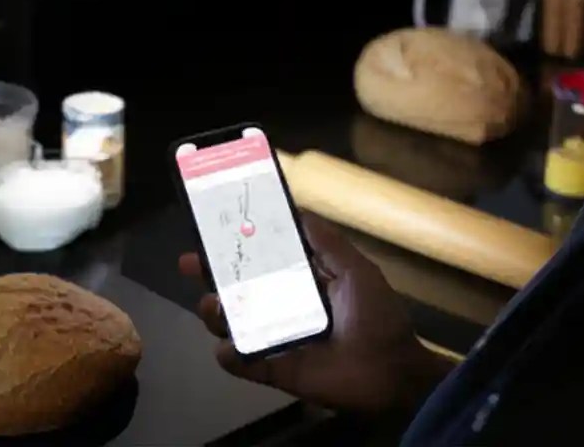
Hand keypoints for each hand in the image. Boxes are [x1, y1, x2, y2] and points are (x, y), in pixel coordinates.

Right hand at [178, 213, 454, 416]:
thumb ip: (326, 243)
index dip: (238, 247)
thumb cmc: (378, 317)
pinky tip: (226, 347)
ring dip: (215, 313)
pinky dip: (230, 357)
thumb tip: (296, 209)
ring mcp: (278, 340)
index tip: (214, 231)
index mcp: (303, 282)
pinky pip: (244, 363)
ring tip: (211, 305)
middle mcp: (285, 307)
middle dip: (212, 276)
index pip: (262, 260)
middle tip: (189, 264)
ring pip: (235, 324)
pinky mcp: (277, 370)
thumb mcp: (356, 270)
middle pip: (239, 290)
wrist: (394, 374)